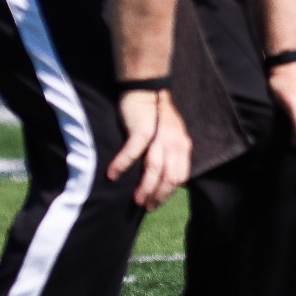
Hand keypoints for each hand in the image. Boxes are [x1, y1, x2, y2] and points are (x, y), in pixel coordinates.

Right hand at [106, 89, 191, 210]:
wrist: (144, 90)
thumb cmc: (153, 118)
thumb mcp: (168, 138)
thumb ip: (168, 156)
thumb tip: (161, 182)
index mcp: (182, 146)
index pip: (180, 176)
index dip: (168, 193)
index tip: (155, 203)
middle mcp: (175, 142)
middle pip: (170, 176)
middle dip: (157, 195)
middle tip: (145, 206)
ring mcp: (160, 135)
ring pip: (155, 169)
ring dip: (145, 187)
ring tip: (135, 199)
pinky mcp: (142, 129)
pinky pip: (133, 152)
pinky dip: (122, 165)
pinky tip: (113, 176)